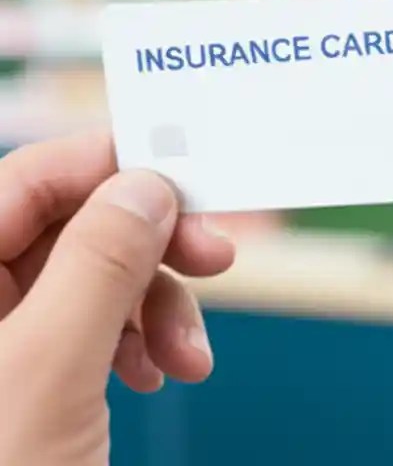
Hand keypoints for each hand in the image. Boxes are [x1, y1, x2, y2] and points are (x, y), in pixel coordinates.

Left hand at [0, 133, 234, 465]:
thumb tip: (146, 187)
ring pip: (93, 276)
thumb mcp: (47, 370)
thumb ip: (96, 265)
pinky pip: (92, 325)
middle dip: (152, 247)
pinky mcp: (25, 373)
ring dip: (157, 305)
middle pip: (72, 224)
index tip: (193, 178)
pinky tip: (160, 373)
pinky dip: (139, 340)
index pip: (29, 179)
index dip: (113, 166)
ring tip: (188, 357)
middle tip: (219, 261)